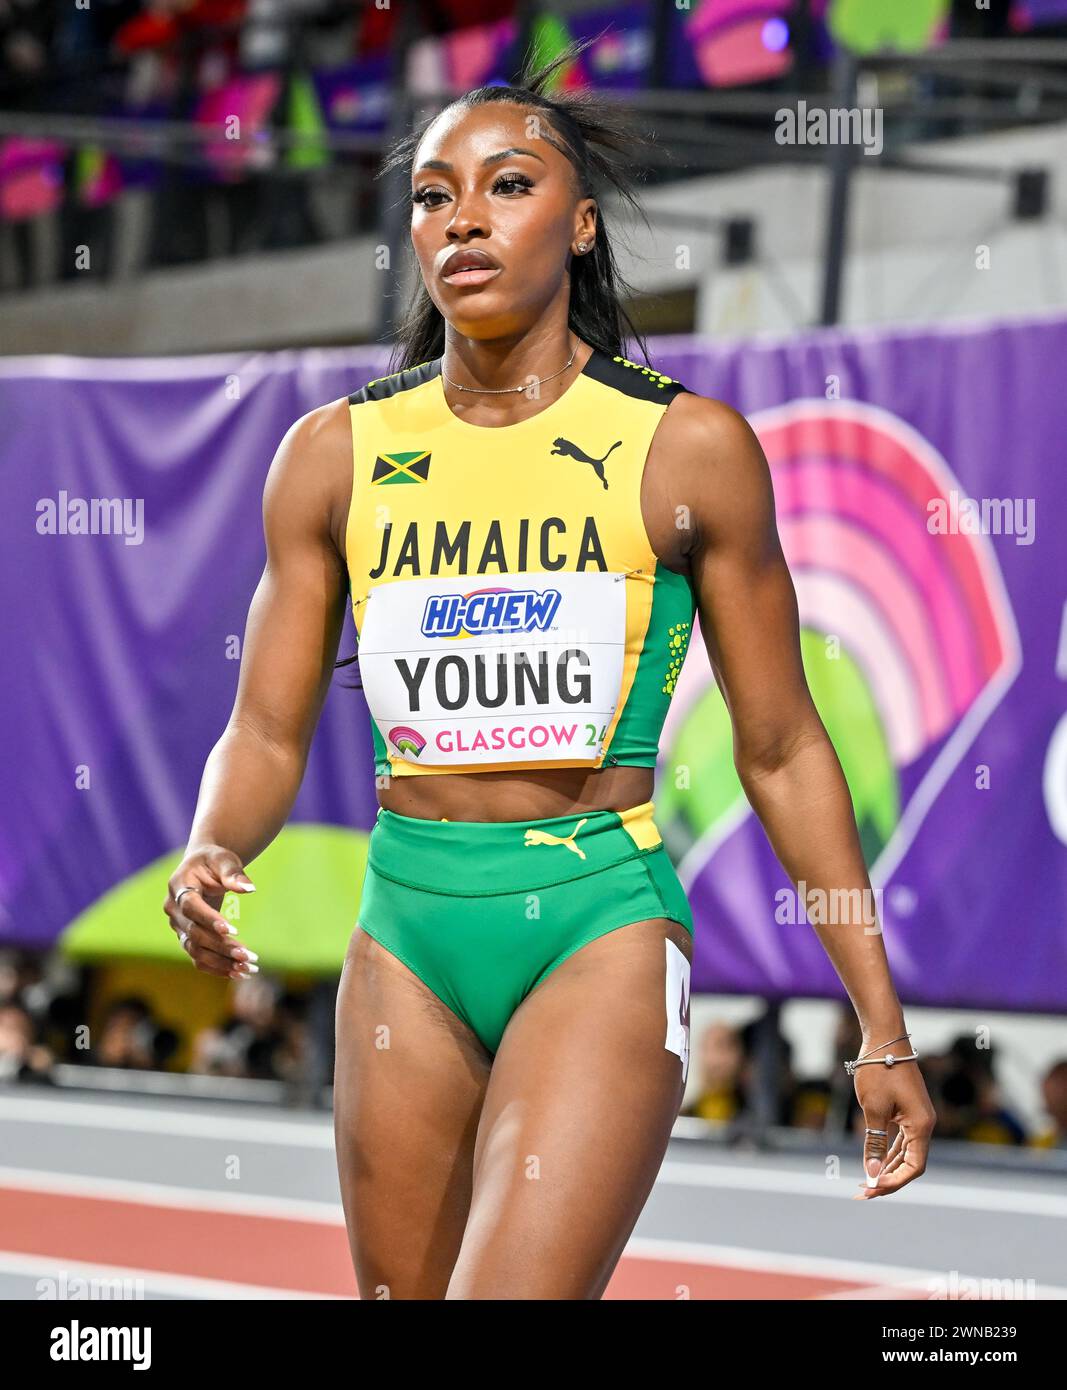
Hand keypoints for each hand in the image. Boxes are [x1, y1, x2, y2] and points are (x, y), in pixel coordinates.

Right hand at [164, 847, 257, 979]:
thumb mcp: (224, 860)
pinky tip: (238, 972)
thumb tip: (249, 888)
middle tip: (248, 955)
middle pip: (194, 933)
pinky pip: (198, 957)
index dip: (209, 919)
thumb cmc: (214, 861)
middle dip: (221, 946)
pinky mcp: (186, 938)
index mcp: (179, 885)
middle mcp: (173, 909)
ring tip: (247, 967)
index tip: (232, 930)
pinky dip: (217, 967)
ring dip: (221, 961)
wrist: (203, 867)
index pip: (190, 906)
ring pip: (195, 950)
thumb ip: (233, 873)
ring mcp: (178, 926)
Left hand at [853, 1059, 935, 1199]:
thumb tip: (871, 1174)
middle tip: (863, 1192)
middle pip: (910, 1163)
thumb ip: (873, 1142)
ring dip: (887, 1168)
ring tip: (866, 1183)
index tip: (870, 1187)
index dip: (893, 1182)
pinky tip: (875, 1163)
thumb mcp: (873, 1109)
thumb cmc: (879, 1071)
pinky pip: (901, 1140)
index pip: (913, 1167)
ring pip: (906, 1153)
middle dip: (888, 1180)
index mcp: (922, 1126)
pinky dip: (888, 1153)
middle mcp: (924, 1124)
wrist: (884, 1039)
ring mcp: (917, 1117)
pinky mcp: (907, 1111)